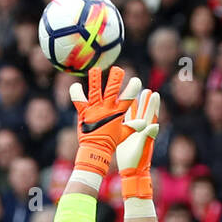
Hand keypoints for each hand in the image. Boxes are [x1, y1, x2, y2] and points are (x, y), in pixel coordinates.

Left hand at [69, 65, 141, 180]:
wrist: (96, 151)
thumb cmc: (111, 142)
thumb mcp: (124, 134)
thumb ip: (133, 126)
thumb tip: (146, 123)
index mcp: (117, 114)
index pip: (127, 99)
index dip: (132, 89)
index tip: (136, 80)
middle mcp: (106, 110)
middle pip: (112, 91)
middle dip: (115, 79)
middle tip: (118, 70)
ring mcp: (95, 110)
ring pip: (95, 91)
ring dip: (95, 80)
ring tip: (95, 69)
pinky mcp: (84, 113)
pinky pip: (79, 100)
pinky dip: (76, 93)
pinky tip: (76, 85)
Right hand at [116, 87, 159, 199]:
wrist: (131, 172)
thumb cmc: (138, 162)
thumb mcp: (142, 148)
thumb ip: (147, 136)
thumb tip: (155, 125)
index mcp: (146, 133)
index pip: (150, 116)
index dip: (152, 105)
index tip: (154, 94)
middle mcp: (141, 131)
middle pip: (144, 113)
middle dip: (146, 102)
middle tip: (148, 90)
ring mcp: (134, 133)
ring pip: (136, 116)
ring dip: (137, 106)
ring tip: (137, 94)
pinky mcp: (127, 136)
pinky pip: (127, 122)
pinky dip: (127, 114)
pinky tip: (124, 107)